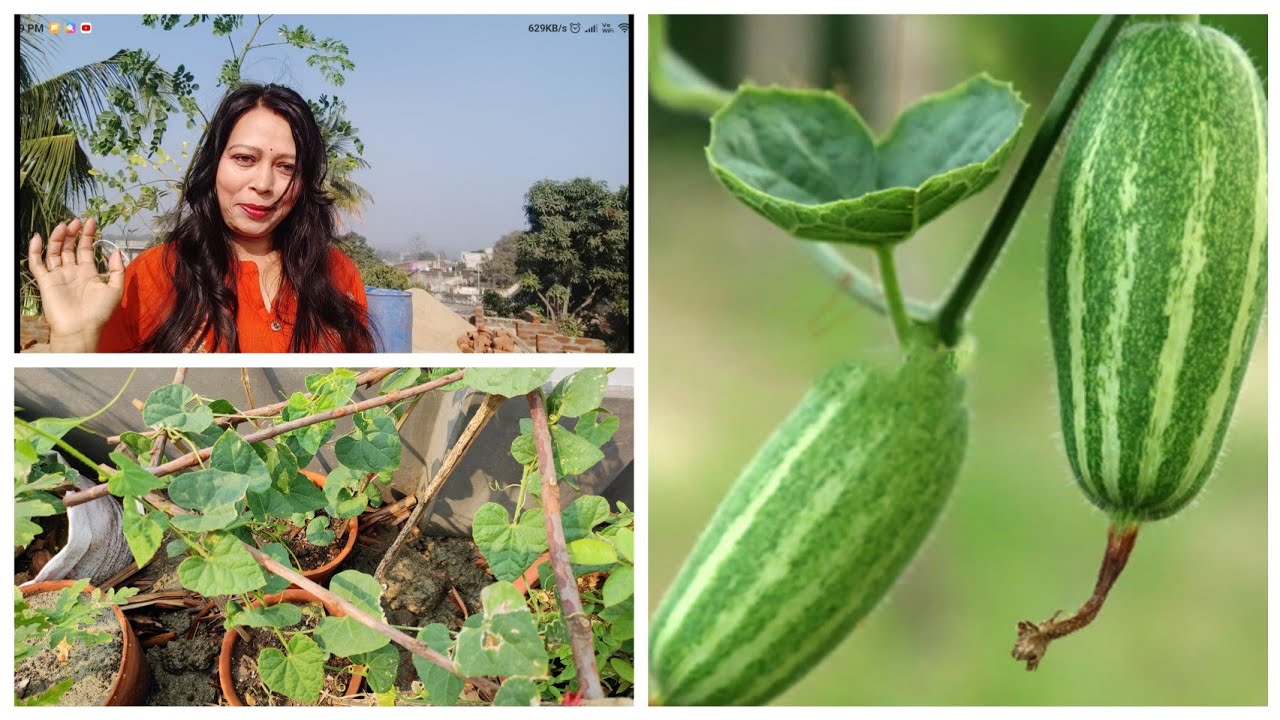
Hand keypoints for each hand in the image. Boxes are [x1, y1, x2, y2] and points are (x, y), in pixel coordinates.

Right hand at [28, 218, 123, 352]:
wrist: (81, 328)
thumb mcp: (115, 289)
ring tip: (64, 226)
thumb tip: (116, 251)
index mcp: (88, 272)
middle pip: (69, 247)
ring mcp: (58, 275)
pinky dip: (35, 250)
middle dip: (73, 233)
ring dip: (58, 238)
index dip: (88, 235)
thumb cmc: (99, 312)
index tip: (92, 222)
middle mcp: (72, 271)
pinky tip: (38, 237)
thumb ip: (118, 270)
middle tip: (76, 221)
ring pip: (54, 251)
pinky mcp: (45, 281)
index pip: (85, 248)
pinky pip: (37, 263)